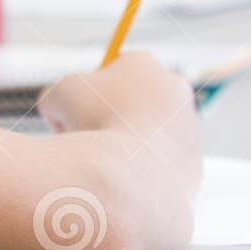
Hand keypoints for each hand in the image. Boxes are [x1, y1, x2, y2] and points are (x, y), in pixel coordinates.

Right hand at [38, 50, 201, 188]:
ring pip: (148, 136)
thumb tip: (55, 111)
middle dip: (112, 117)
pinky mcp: (195, 164)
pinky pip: (159, 168)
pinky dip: (142, 176)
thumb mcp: (58, 97)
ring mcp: (189, 126)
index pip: (112, 72)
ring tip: (106, 167)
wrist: (132, 180)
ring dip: (127, 147)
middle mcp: (175, 89)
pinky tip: (126, 185)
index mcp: (144, 64)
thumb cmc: (95, 127)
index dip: (88, 93)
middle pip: (136, 100)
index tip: (73, 113)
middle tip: (87, 140)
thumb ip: (55, 97)